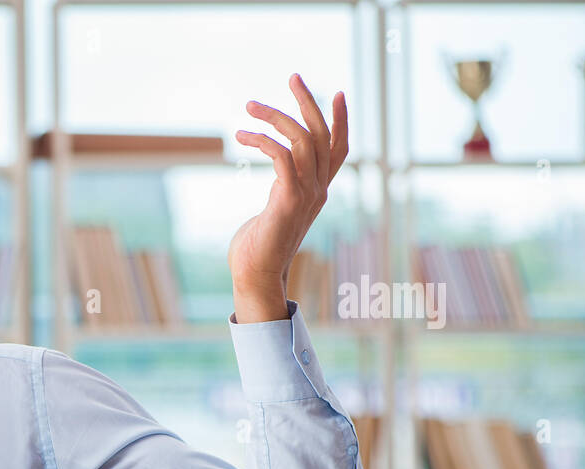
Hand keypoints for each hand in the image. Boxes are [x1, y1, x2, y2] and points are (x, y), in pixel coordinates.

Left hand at [227, 74, 347, 321]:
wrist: (255, 276)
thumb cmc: (257, 247)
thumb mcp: (275, 211)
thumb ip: (282, 191)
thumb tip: (278, 181)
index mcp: (317, 191)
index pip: (339, 149)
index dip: (341, 120)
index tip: (335, 92)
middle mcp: (318, 190)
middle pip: (323, 135)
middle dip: (308, 102)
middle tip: (292, 77)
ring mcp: (306, 195)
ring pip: (303, 140)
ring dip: (276, 116)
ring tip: (250, 106)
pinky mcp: (287, 200)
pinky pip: (282, 155)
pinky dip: (263, 140)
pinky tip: (243, 136)